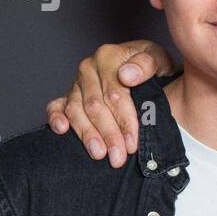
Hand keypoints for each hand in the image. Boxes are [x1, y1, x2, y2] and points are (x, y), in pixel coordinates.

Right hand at [44, 41, 176, 167]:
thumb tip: (126, 76)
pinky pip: (55, 106)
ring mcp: (77, 82)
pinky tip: (62, 130)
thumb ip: (147, 64)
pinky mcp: (68, 94)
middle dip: (108, 134)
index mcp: (109, 57)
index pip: (114, 94)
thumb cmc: (154, 67)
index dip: (124, 121)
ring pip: (76, 110)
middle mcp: (89, 68)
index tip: (132, 143)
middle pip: (95, 106)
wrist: (147, 68)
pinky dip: (56, 118)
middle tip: (117, 158)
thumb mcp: (160, 60)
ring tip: (98, 154)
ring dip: (86, 134)